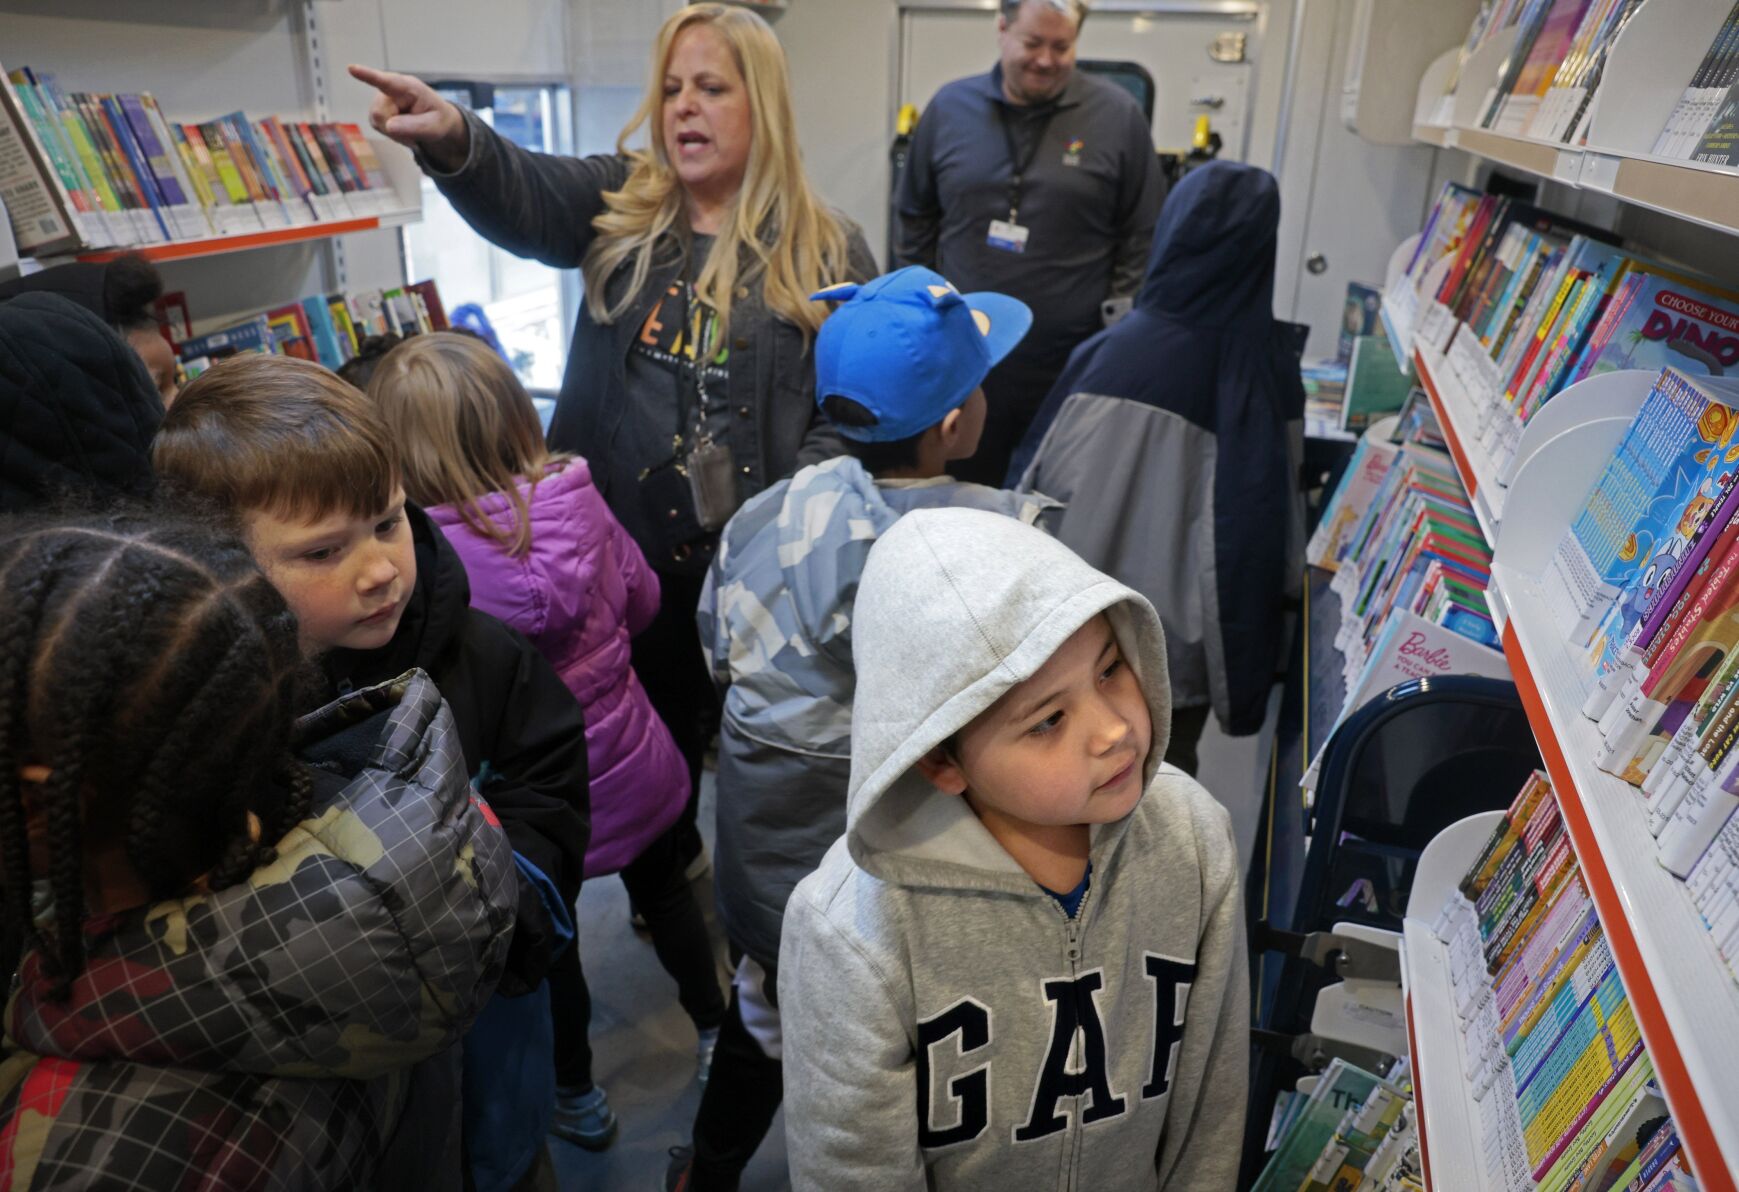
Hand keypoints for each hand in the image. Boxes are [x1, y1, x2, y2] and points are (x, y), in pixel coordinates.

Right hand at [348, 64, 468, 172]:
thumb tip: (389, 126)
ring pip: (377, 122)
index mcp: (407, 86)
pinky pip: (378, 126)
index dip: (367, 75)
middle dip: (395, 128)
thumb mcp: (434, 126)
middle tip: (415, 129)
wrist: (436, 120)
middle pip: (379, 114)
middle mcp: (390, 89)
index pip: (385, 81)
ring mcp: (381, 99)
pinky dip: (391, 134)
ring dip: (395, 132)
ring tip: (410, 127)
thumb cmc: (437, 119)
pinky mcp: (377, 110)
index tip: (352, 68)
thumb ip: (415, 126)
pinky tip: (402, 128)